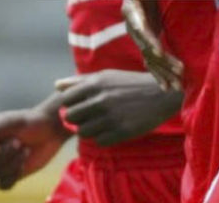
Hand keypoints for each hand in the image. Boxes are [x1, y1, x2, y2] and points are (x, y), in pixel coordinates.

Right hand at [0, 106, 68, 190]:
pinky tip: (23, 166)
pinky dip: (13, 177)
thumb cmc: (29, 121)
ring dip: (13, 163)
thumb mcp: (10, 121)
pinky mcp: (10, 175)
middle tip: (18, 142)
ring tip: (25, 149)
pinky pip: (3, 185)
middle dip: (4, 154)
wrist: (51, 129)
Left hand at [54, 70, 180, 145]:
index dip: (71, 104)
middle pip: (72, 118)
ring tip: (101, 124)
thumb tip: (56, 85)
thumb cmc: (130, 83)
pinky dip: (103, 138)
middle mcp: (100, 100)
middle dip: (78, 119)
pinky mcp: (121, 132)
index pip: (66, 100)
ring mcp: (110, 117)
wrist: (162, 93)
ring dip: (90, 130)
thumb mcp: (105, 76)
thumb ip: (79, 81)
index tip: (81, 105)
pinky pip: (100, 141)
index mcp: (95, 84)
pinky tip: (113, 130)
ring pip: (84, 132)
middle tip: (90, 117)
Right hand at [121, 0, 183, 92]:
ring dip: (163, 72)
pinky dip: (160, 73)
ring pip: (150, 57)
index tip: (160, 53)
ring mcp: (140, 34)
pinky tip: (168, 87)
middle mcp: (133, 24)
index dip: (149, 41)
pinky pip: (152, 59)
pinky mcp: (148, 38)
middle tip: (179, 73)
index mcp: (131, 8)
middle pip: (146, 47)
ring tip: (177, 87)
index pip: (139, 28)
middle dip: (162, 62)